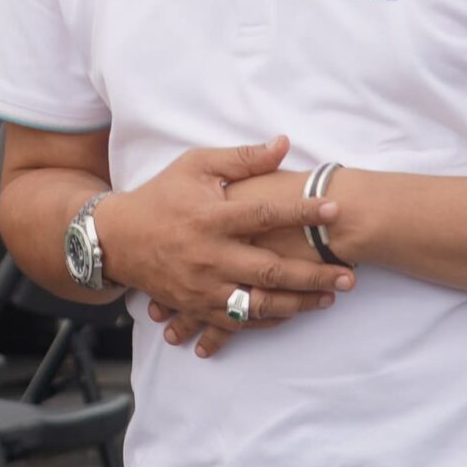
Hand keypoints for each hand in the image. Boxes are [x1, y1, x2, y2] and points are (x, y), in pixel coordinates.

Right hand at [94, 139, 351, 356]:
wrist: (117, 239)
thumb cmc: (161, 196)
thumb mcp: (195, 166)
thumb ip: (241, 158)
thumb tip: (284, 143)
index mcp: (211, 217)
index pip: (266, 214)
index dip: (303, 211)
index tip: (336, 209)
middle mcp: (209, 255)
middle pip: (271, 269)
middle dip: (314, 274)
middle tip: (349, 275)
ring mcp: (203, 286)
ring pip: (259, 303)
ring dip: (299, 303)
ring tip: (330, 299)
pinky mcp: (196, 306)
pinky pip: (238, 322)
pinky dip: (268, 321)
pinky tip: (294, 313)